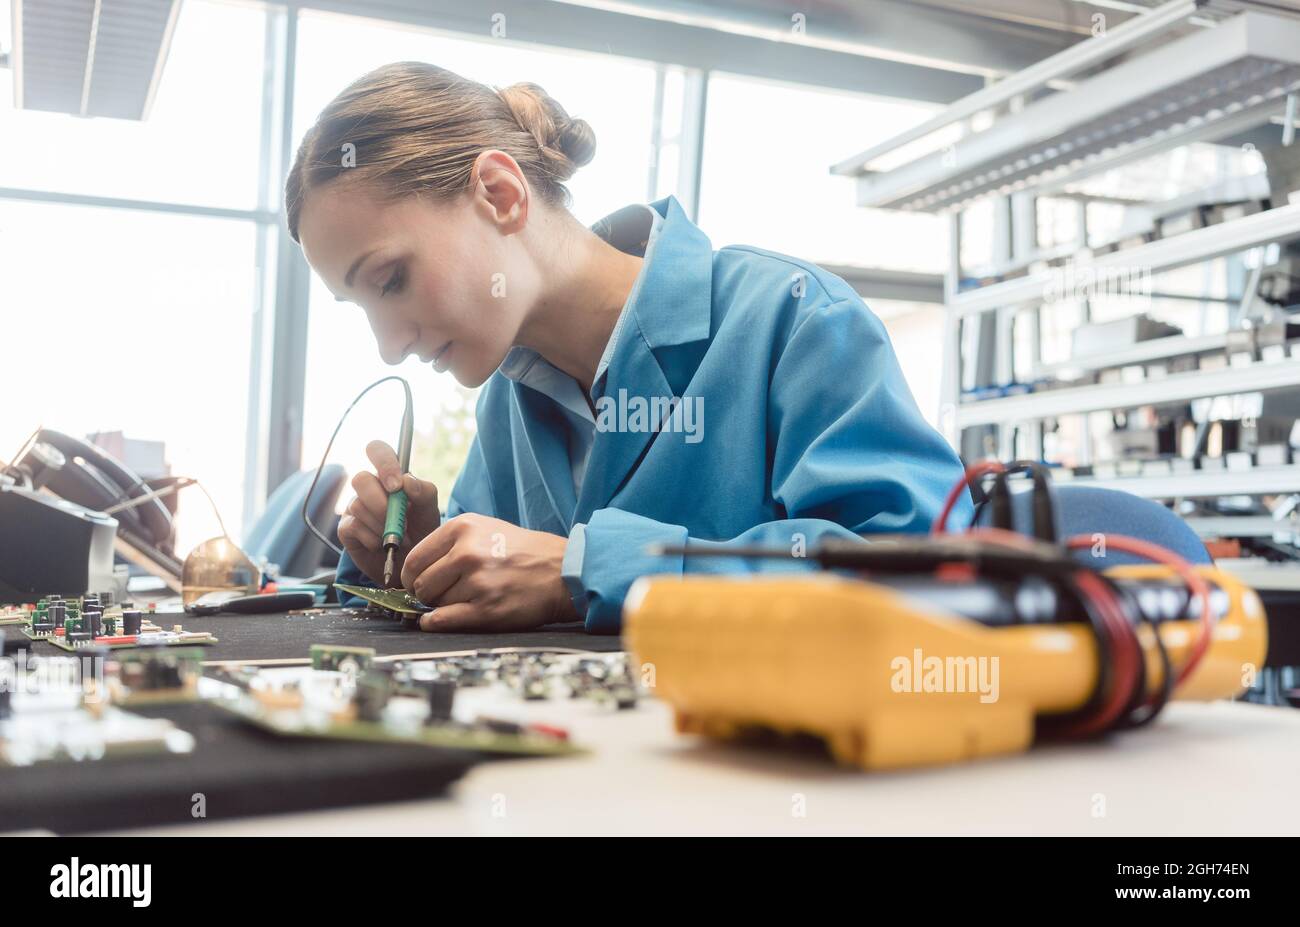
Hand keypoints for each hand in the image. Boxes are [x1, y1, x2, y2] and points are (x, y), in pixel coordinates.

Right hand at [338, 440, 440, 586]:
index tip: (395, 486)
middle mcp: (369, 487)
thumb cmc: (421, 532)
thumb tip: (406, 481)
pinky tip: (381, 545)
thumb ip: (424, 492)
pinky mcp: (346, 528)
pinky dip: (372, 538)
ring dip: (382, 525)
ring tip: (398, 538)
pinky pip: (353, 526)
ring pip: (358, 505)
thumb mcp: (430, 512)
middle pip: (360, 479)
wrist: (410, 565)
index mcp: (390, 476)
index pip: (377, 450)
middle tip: (399, 520)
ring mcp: (355, 507)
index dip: (384, 462)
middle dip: (381, 503)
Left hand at [400, 513, 578, 631]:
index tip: (416, 584)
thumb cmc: (522, 552)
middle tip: (443, 595)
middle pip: (421, 584)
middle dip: (427, 593)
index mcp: (462, 528)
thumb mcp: (484, 529)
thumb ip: (449, 544)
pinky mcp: (487, 609)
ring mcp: (477, 581)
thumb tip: (413, 572)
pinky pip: (444, 620)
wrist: (562, 571)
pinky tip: (440, 620)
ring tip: (467, 598)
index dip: (410, 576)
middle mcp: (467, 552)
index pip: (414, 559)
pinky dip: (436, 623)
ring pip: (435, 603)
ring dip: (443, 606)